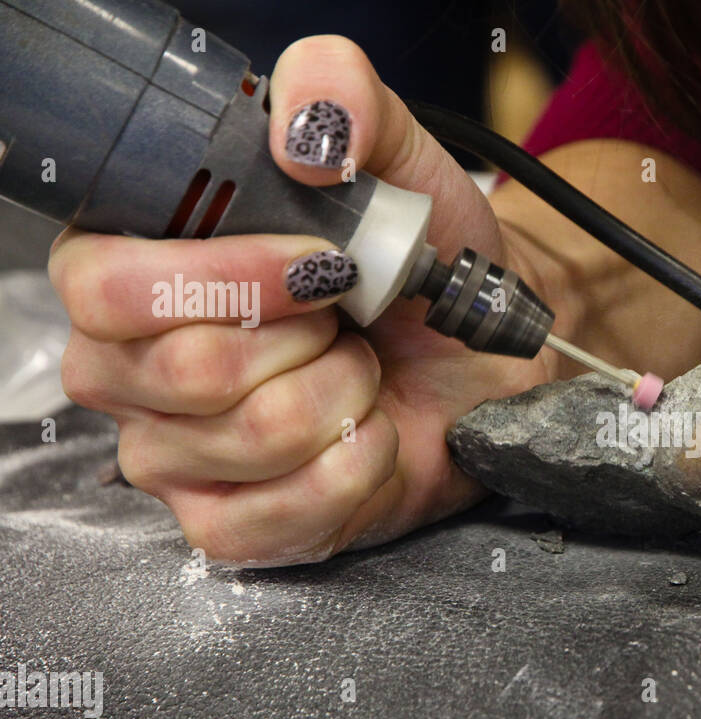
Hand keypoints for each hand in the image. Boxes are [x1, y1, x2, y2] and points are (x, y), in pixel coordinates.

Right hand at [54, 36, 555, 564]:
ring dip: (344, 393)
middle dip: (309, 338)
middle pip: (185, 370)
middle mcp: (132, 366)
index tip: (321, 262)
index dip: (226, 276)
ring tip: (361, 368)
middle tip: (349, 317)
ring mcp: (174, 454)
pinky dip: (358, 464)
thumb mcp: (393, 158)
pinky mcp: (230, 523)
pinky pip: (279, 514)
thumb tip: (304, 127)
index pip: (107, 285)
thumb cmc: (417, 262)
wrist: (479, 350)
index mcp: (133, 266)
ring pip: (249, 437)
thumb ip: (342, 98)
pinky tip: (370, 431)